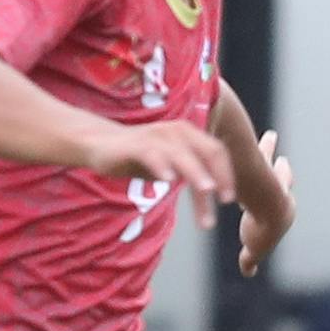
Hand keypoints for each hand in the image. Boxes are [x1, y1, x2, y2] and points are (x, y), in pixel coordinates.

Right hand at [86, 120, 234, 226]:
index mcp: (188, 134)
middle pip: (206, 150)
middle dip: (219, 175)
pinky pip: (152, 154)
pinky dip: (162, 166)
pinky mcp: (136, 146)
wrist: (100, 144)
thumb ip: (191, 173)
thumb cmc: (140, 156)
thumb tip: (212, 190)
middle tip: (225, 199)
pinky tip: (169, 180)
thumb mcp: (170, 165)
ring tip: (207, 190)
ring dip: (196, 173)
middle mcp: (176, 131)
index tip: (229, 199)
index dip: (226, 174)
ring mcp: (156, 137)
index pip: (216, 152)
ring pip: (182, 154)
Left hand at [235, 130, 294, 277]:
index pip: (278, 201)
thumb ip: (250, 258)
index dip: (278, 194)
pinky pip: (259, 152)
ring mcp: (269, 174)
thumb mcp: (255, 246)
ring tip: (271, 136)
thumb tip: (248, 272)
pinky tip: (261, 137)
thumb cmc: (265, 229)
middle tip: (280, 156)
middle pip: (280, 175)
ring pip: (269, 158)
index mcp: (278, 205)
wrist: (268, 209)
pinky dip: (261, 147)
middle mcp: (278, 188)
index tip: (280, 182)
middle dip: (278, 167)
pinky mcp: (260, 164)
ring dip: (269, 148)